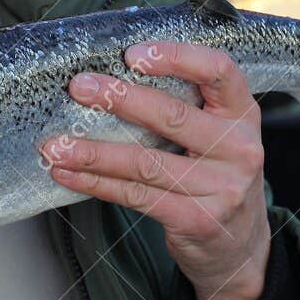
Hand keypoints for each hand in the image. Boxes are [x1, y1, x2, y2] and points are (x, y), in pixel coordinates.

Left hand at [39, 41, 270, 299]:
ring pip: (145, 162)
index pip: (219, 71)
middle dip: (119, 98)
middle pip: (172, 115)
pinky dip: (96, 183)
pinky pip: (136, 196)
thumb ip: (187, 106)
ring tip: (56, 144)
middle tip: (79, 87)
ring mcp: (221, 187)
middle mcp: (239, 148)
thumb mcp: (219, 135)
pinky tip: (68, 174)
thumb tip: (112, 76)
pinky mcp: (197, 220)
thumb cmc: (216, 175)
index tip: (133, 54)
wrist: (240, 245)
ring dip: (93, 152)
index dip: (177, 57)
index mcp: (243, 115)